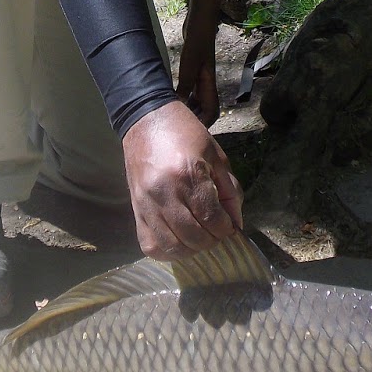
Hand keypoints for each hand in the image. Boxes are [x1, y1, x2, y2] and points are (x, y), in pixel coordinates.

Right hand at [122, 99, 242, 259]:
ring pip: (172, 246)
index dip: (226, 229)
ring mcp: (146, 204)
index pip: (212, 219)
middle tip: (216, 230)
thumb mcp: (216, 156)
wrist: (145, 120)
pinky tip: (178, 240)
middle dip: (211, 240)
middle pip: (194, 237)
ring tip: (199, 237)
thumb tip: (236, 223)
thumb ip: (230, 192)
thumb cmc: (184, 134)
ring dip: (191, 249)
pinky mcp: (135, 210)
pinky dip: (167, 251)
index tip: (229, 225)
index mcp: (189, 175)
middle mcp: (165, 193)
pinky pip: (150, 245)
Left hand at [175, 0, 223, 126]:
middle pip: (204, 111)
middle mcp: (207, 86)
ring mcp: (201, 80)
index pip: (211, 113)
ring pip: (196, 103)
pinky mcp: (194, 74)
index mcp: (209, 86)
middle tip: (176, 127)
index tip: (188, 131)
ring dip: (187, 111)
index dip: (202, 125)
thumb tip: (178, 107)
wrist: (200, 24)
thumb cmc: (197, 44)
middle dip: (194, 121)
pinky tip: (170, 100)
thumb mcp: (189, 66)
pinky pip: (190, 93)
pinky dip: (182, 99)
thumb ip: (185, 86)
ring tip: (171, 117)